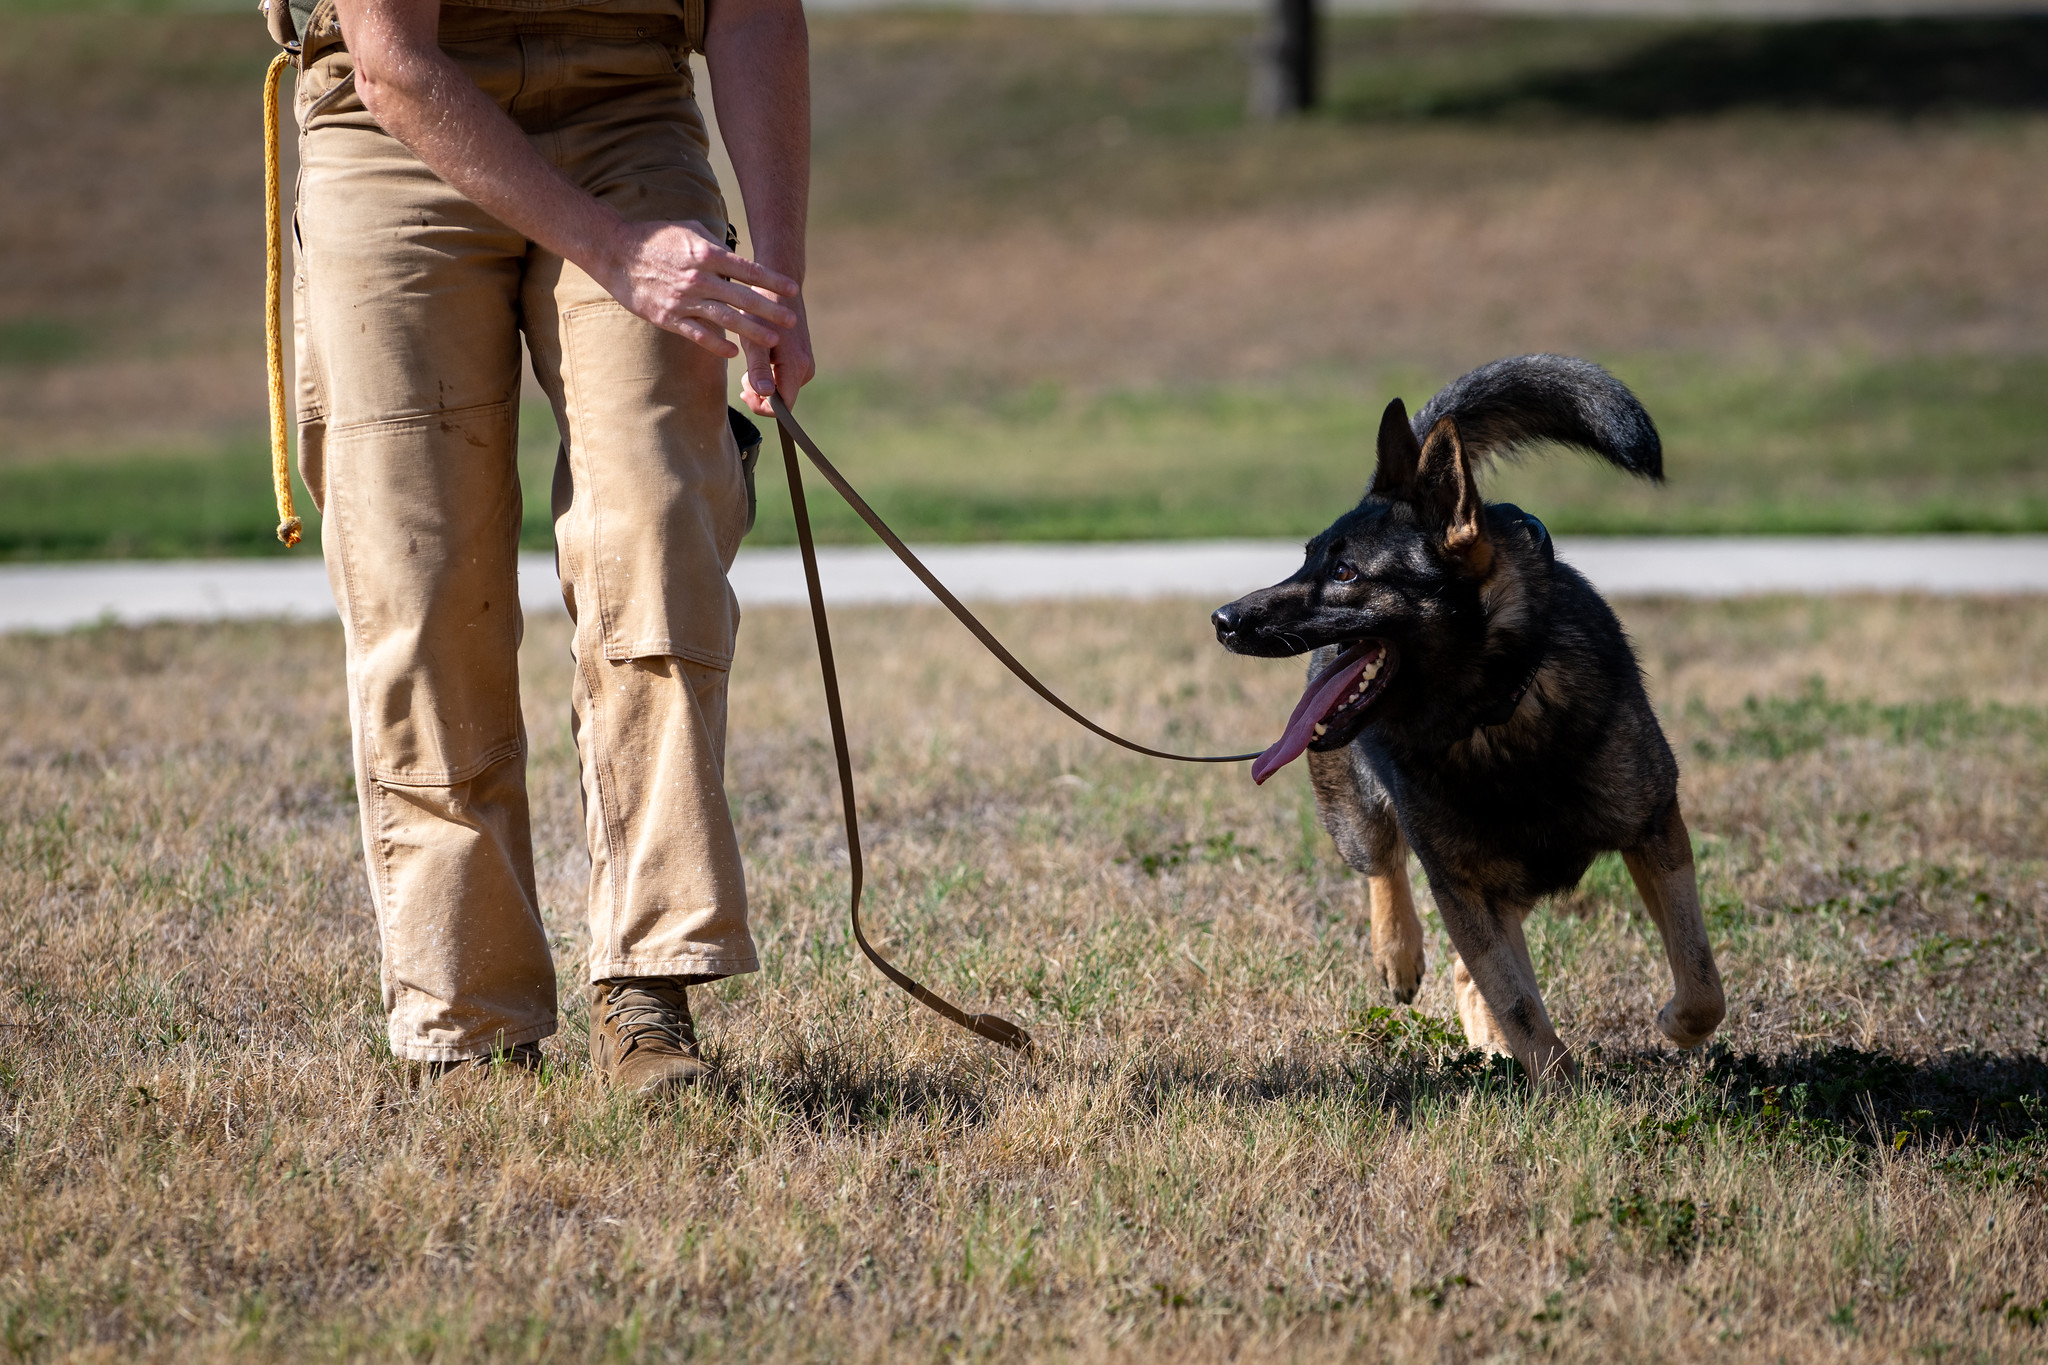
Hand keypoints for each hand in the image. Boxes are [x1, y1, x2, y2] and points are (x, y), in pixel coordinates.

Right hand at [596, 219, 798, 359]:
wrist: (615, 252)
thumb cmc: (655, 238)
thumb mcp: (689, 230)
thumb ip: (715, 244)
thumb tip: (738, 257)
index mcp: (706, 253)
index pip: (748, 269)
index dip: (773, 281)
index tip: (793, 290)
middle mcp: (698, 278)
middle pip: (742, 297)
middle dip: (770, 310)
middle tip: (792, 320)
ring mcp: (683, 300)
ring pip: (725, 319)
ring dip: (752, 331)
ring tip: (773, 340)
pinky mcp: (668, 317)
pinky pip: (698, 334)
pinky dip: (717, 345)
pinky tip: (733, 352)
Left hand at [739, 289, 813, 416]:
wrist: (779, 283)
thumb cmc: (760, 309)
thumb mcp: (753, 339)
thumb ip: (759, 369)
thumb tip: (766, 395)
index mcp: (795, 366)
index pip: (784, 407)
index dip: (763, 408)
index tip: (745, 394)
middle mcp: (806, 368)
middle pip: (783, 399)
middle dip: (761, 394)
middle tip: (743, 376)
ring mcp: (806, 363)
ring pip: (783, 389)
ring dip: (764, 383)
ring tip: (751, 362)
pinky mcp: (802, 357)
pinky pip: (786, 377)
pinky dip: (770, 374)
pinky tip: (760, 357)